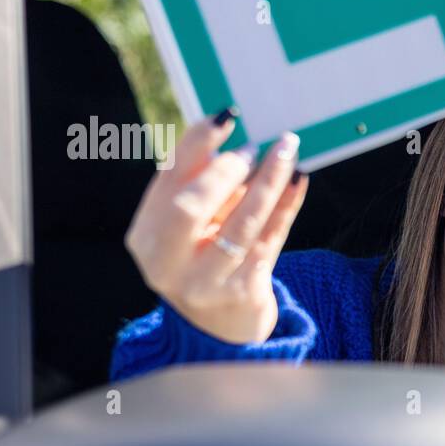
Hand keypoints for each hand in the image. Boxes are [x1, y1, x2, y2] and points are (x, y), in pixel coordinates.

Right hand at [124, 111, 308, 342]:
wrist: (220, 328)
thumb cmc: (204, 259)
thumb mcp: (190, 226)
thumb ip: (199, 184)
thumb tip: (228, 131)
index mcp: (145, 238)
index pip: (166, 182)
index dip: (195, 145)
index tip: (225, 117)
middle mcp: (166, 265)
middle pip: (190, 209)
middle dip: (224, 171)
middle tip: (254, 147)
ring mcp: (204, 284)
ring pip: (240, 226)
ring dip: (266, 183)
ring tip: (286, 151)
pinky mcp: (242, 294)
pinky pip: (270, 242)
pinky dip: (286, 208)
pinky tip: (299, 181)